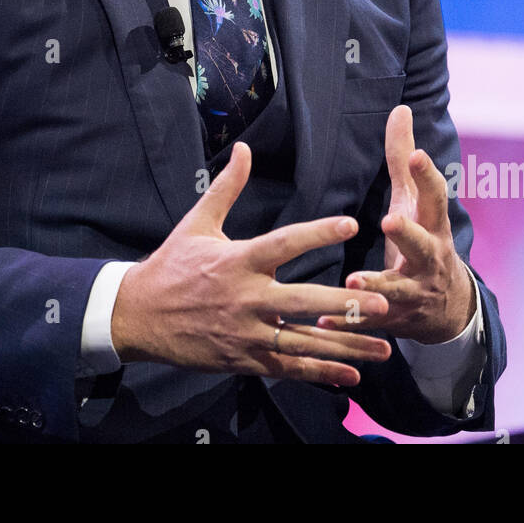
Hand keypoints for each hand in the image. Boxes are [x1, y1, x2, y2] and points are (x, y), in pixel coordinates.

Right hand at [111, 142, 392, 385]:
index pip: (284, 244)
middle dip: (344, 304)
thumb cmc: (171, 265)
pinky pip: (288, 368)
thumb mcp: (197, 223)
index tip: (351, 224)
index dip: (317, 233)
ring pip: (303, 341)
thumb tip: (244, 149)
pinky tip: (352, 374)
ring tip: (385, 345)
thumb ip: (227, 187)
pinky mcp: (244, 359)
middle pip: (302, 302)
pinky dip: (321, 372)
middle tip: (383, 302)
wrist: (138, 315)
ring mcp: (246, 333)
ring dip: (346, 345)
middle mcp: (246, 299)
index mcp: (237, 261)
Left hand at [316, 106, 475, 343]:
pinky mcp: (395, 319)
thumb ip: (404, 159)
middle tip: (390, 221)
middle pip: (423, 246)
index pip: (435, 197)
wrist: (448, 310)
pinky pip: (369, 321)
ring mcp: (415, 293)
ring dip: (376, 287)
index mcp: (434, 226)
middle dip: (409, 233)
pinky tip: (322, 319)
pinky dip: (347, 321)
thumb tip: (401, 109)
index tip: (417, 155)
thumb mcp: (416, 201)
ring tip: (352, 280)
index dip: (427, 175)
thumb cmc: (424, 241)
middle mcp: (429, 260)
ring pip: (397, 291)